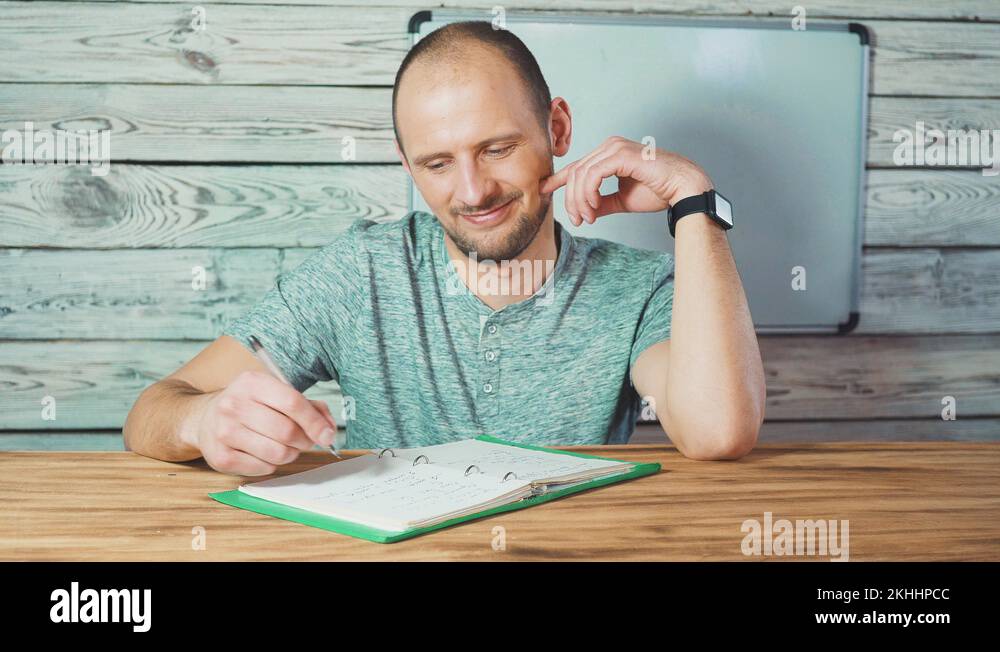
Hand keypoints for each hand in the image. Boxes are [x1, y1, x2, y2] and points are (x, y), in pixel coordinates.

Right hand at [184, 371, 338, 475]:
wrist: (205, 418)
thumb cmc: (250, 405)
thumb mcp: (276, 393)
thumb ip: (309, 406)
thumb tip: (328, 430)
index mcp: (252, 382)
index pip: (292, 402)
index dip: (315, 422)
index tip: (327, 435)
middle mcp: (234, 404)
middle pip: (286, 431)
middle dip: (304, 440)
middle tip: (305, 441)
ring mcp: (224, 432)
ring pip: (277, 453)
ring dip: (290, 454)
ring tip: (285, 447)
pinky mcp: (220, 457)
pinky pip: (263, 468)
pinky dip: (272, 464)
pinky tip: (264, 453)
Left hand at [539, 136, 712, 225]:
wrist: (683, 188)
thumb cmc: (659, 190)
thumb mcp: (622, 200)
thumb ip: (602, 203)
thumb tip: (586, 212)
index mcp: (610, 153)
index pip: (577, 165)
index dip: (558, 179)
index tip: (544, 191)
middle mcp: (610, 146)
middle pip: (576, 172)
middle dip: (571, 199)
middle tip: (579, 220)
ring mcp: (615, 148)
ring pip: (581, 174)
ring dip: (580, 200)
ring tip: (588, 217)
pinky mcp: (621, 155)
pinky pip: (593, 175)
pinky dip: (589, 193)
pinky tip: (595, 207)